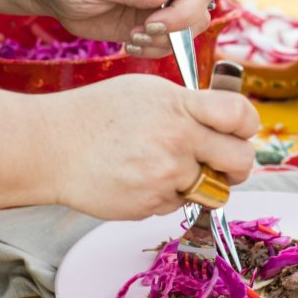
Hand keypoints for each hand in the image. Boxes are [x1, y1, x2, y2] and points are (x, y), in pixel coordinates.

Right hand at [45, 75, 258, 219]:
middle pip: (241, 161)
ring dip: (201, 185)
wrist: (50, 146)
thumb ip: (188, 105)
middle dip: (237, 166)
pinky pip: (178, 205)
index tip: (239, 131)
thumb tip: (226, 120)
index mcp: (179, 106)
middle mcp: (177, 140)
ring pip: (212, 190)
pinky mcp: (151, 203)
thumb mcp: (147, 92)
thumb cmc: (97, 115)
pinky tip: (139, 179)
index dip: (247, 125)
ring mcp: (165, 175)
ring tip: (169, 169)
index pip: (240, 115)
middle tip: (223, 164)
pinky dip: (166, 196)